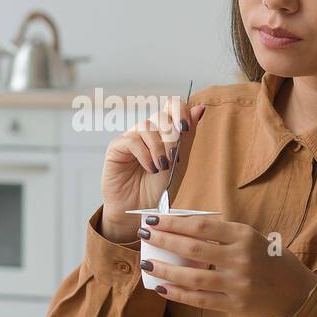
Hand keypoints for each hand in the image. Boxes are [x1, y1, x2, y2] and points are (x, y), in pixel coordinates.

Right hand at [100, 95, 205, 241]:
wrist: (140, 210)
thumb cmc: (158, 189)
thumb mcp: (180, 163)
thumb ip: (188, 136)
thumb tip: (200, 108)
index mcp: (164, 132)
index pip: (172, 106)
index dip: (180, 110)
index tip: (185, 128)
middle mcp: (147, 131)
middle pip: (161, 116)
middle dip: (171, 138)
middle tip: (172, 159)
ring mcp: (131, 137)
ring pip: (147, 126)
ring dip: (158, 148)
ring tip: (161, 168)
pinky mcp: (117, 147)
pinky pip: (132, 140)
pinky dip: (145, 154)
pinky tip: (150, 168)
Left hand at [137, 213, 316, 316]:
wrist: (296, 291)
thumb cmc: (269, 259)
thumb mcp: (251, 238)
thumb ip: (222, 235)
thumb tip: (181, 228)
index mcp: (244, 236)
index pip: (201, 226)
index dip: (173, 222)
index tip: (153, 218)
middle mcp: (240, 258)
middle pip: (193, 248)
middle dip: (164, 240)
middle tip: (143, 235)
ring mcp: (237, 283)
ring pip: (193, 277)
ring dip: (166, 269)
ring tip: (146, 263)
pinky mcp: (235, 305)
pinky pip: (200, 299)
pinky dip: (178, 293)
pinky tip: (162, 287)